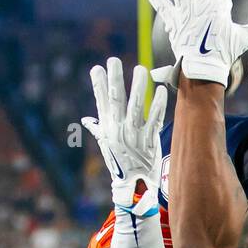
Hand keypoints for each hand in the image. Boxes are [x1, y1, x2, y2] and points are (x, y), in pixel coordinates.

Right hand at [81, 57, 166, 215]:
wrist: (132, 186)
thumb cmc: (119, 163)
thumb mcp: (106, 146)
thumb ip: (98, 129)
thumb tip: (86, 120)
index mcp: (107, 129)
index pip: (101, 102)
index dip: (99, 85)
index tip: (97, 68)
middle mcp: (118, 130)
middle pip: (116, 100)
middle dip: (115, 79)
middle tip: (113, 60)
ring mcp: (134, 135)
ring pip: (135, 107)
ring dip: (138, 88)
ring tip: (140, 69)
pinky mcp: (149, 141)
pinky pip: (153, 120)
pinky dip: (157, 106)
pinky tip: (160, 90)